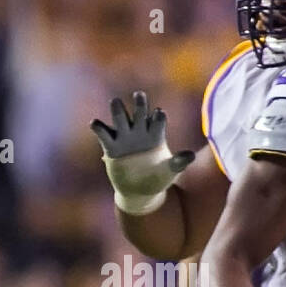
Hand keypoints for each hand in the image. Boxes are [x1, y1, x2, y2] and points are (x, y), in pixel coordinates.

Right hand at [90, 91, 194, 214]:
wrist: (139, 191)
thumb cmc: (158, 179)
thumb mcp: (170, 171)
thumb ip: (179, 162)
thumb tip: (190, 155)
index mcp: (157, 135)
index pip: (158, 119)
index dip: (158, 116)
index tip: (158, 114)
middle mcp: (141, 133)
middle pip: (140, 113)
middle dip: (140, 104)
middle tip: (139, 95)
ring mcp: (125, 139)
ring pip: (121, 119)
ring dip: (118, 110)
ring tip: (115, 102)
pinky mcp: (112, 148)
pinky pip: (104, 135)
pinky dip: (99, 128)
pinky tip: (94, 123)